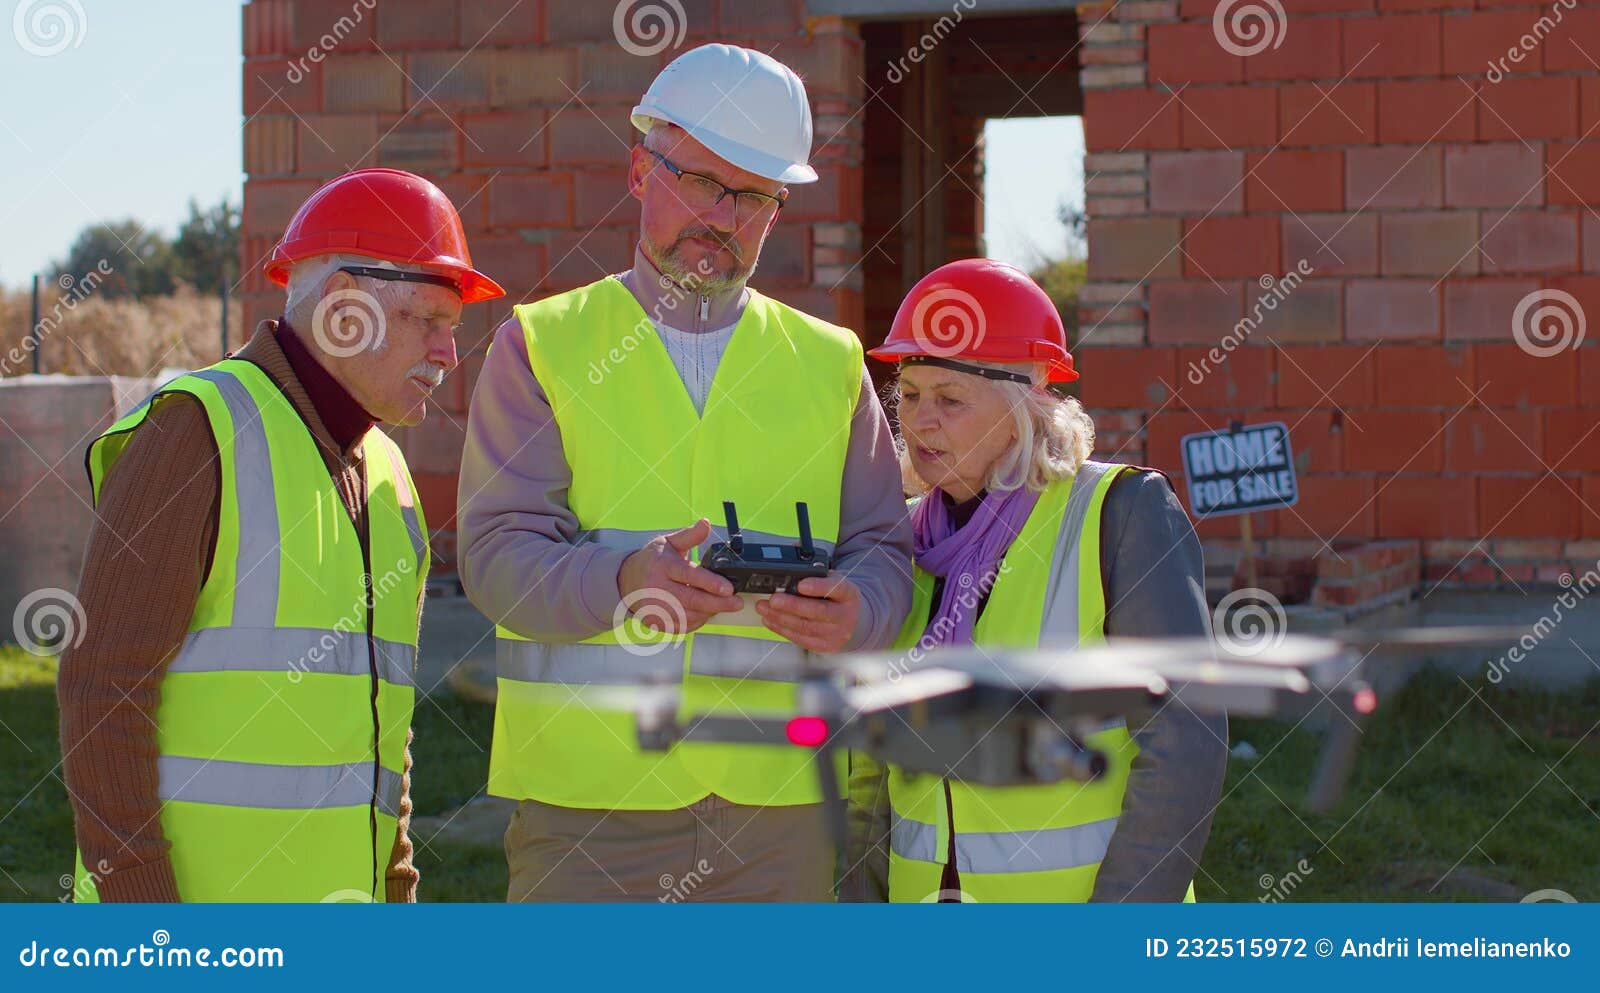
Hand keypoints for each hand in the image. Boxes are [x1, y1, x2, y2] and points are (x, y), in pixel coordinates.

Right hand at [616, 519, 742, 633]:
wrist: (625, 580)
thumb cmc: (652, 561)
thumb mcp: (669, 542)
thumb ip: (690, 535)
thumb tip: (706, 523)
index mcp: (663, 565)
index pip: (688, 575)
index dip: (710, 583)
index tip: (728, 588)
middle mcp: (657, 588)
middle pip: (691, 600)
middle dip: (717, 603)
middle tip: (736, 603)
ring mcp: (655, 607)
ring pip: (688, 616)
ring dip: (709, 613)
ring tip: (723, 605)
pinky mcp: (656, 621)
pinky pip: (681, 627)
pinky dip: (697, 622)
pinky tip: (705, 613)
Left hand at [756, 574, 861, 653]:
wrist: (852, 621)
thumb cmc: (836, 598)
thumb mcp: (833, 579)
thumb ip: (815, 567)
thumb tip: (794, 547)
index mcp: (849, 594)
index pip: (837, 588)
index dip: (819, 587)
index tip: (802, 584)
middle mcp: (846, 615)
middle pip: (818, 611)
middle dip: (792, 605)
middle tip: (773, 599)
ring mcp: (836, 633)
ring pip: (806, 627)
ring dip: (781, 617)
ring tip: (764, 608)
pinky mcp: (825, 646)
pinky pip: (801, 639)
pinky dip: (782, 629)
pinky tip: (770, 620)